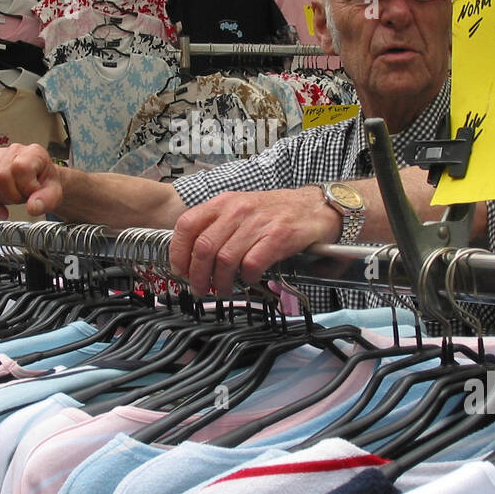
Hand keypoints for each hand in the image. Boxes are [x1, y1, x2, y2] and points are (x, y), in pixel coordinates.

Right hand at [0, 143, 62, 217]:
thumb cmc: (47, 183)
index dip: (26, 187)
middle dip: (13, 195)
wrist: (42, 183)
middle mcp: (14, 151)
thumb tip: (32, 208)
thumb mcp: (55, 193)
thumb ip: (47, 200)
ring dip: (3, 198)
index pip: (20, 168)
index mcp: (33, 153)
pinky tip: (0, 211)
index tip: (33, 193)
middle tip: (24, 197)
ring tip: (16, 196)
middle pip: (1, 176)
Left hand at [168, 187, 340, 296]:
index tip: (180, 270)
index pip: (187, 224)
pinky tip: (251, 279)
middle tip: (200, 289)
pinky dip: (248, 278)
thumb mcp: (241, 209)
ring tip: (224, 290)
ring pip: (225, 259)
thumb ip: (217, 226)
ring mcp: (258, 223)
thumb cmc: (276, 211)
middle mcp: (238, 210)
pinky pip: (252, 264)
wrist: (316, 206)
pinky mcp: (278, 237)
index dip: (178, 252)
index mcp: (224, 203)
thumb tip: (192, 256)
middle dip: (197, 276)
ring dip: (221, 282)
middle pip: (204, 247)